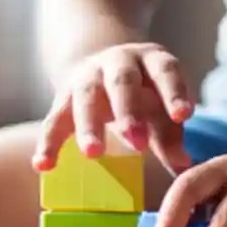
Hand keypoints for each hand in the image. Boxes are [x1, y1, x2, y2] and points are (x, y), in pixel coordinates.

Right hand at [32, 43, 194, 173]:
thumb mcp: (160, 108)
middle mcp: (117, 63)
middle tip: (137, 143)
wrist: (97, 68)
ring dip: (89, 126)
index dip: (174, 92)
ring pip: (86, 97)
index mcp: (150, 61)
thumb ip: (170, 136)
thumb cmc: (142, 95)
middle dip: (129, 111)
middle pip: (122, 82)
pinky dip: (48, 143)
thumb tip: (184, 166)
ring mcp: (87, 77)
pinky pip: (53, 120)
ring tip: (93, 154)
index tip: (183, 116)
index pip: (165, 71)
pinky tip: (42, 165)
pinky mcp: (63, 98)